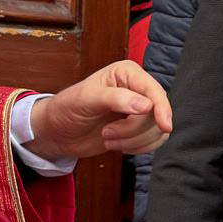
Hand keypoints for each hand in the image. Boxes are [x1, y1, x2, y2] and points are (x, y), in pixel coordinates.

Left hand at [26, 60, 172, 158]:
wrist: (58, 133)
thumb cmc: (67, 110)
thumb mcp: (86, 100)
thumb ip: (116, 99)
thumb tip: (146, 105)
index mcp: (127, 73)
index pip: (154, 91)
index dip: (162, 109)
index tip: (164, 126)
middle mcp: (137, 88)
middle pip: (157, 113)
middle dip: (134, 129)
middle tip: (108, 133)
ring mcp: (140, 109)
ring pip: (157, 130)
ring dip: (133, 140)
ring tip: (108, 138)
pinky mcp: (139, 128)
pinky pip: (154, 140)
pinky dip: (139, 148)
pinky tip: (119, 145)